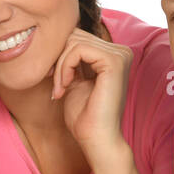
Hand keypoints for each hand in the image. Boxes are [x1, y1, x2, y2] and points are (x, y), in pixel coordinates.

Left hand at [50, 28, 132, 163]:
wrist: (96, 139)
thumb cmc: (84, 116)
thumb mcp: (73, 80)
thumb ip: (69, 60)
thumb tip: (54, 40)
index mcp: (113, 55)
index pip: (78, 37)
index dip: (59, 54)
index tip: (52, 78)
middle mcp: (120, 51)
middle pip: (75, 35)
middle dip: (58, 58)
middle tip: (55, 84)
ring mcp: (120, 55)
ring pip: (74, 41)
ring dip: (59, 66)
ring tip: (60, 88)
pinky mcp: (114, 61)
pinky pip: (78, 49)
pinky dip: (64, 67)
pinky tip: (65, 85)